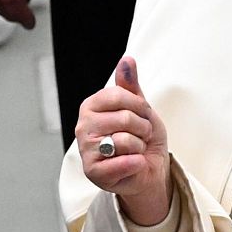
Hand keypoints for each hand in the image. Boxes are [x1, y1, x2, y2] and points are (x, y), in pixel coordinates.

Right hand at [76, 57, 172, 224]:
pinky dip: (137, 163)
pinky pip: (124, 162)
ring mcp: (85, 150)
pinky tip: (133, 164)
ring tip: (136, 150)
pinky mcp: (92, 172)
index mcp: (90, 106)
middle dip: (144, 129)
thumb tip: (127, 60)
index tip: (143, 115)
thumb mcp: (140, 108)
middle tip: (142, 136)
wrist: (149, 170)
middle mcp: (82, 126)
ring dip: (140, 147)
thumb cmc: (141, 137)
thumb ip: (130, 86)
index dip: (141, 106)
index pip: (120, 95)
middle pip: (125, 118)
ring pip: (125, 140)